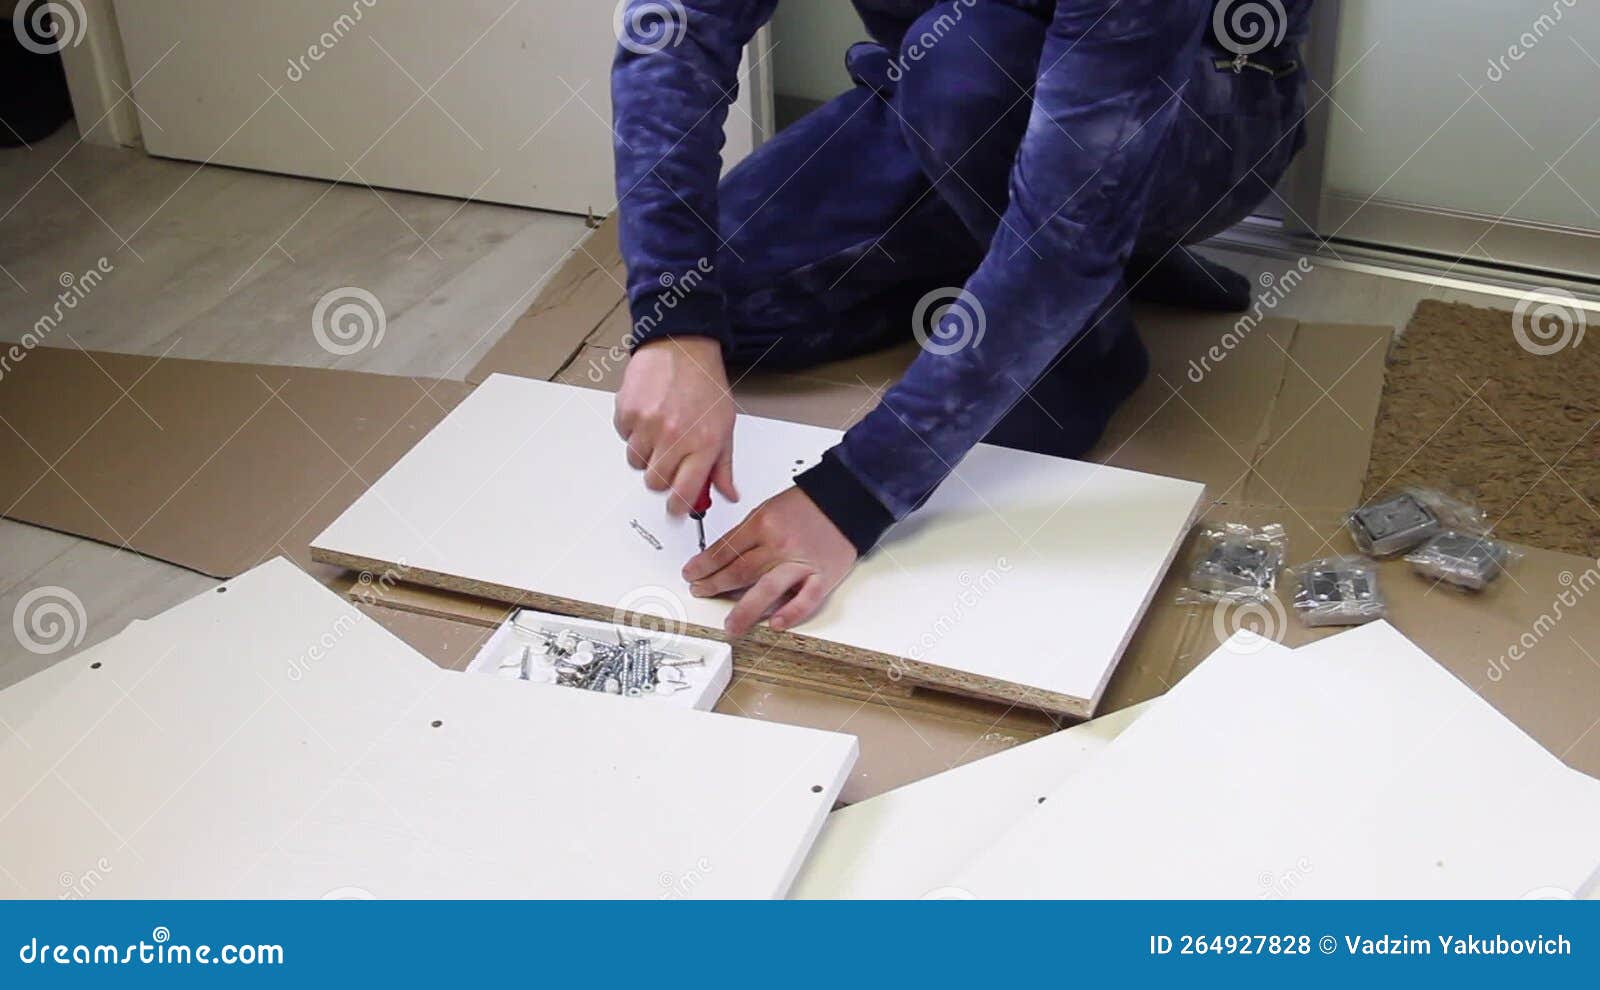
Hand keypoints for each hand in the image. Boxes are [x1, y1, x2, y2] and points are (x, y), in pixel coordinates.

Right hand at [614, 336, 738, 515]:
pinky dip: (633, 431)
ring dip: (646, 453)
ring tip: (660, 430)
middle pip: (654, 483)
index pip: (684, 494)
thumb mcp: (725, 426)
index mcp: (703, 444)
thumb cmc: (706, 384)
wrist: (683, 346)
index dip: (678, 506)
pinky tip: (648, 414)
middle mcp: (675, 437)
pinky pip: (624, 437)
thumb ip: (723, 465)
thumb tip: (728, 493)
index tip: (676, 507)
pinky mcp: (627, 411)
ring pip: (636, 462)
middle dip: (661, 475)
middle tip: (670, 457)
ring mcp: (648, 424)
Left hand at [684, 487, 857, 635]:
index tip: (691, 575)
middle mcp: (780, 544)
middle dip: (714, 585)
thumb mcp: (767, 510)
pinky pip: (806, 598)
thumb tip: (721, 559)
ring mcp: (801, 562)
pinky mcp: (823, 576)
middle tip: (700, 593)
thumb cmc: (807, 507)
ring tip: (731, 625)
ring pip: (767, 588)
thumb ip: (747, 534)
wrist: (846, 500)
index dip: (703, 566)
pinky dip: (791, 612)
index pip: (724, 550)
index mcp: (763, 524)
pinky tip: (775, 623)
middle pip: (739, 571)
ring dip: (744, 610)